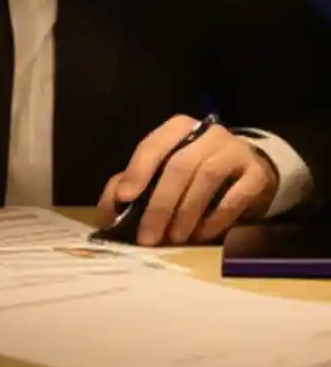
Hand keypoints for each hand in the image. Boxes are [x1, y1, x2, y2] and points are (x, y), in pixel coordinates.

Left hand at [96, 115, 278, 245]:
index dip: (137, 171)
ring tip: (175, 238)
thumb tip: (110, 209)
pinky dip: (216, 218)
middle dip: (161, 204)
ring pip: (207, 177)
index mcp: (177, 128)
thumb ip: (130, 185)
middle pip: (179, 165)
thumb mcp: (159, 174)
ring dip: (187, 212)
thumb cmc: (193, 174)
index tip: (125, 198)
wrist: (246, 174)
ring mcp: (235, 150)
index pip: (153, 145)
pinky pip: (236, 195)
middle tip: (148, 236)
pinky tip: (202, 235)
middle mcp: (208, 134)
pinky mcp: (257, 173)